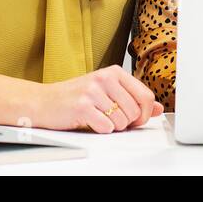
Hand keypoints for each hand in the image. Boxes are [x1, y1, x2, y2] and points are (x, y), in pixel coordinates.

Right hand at [32, 65, 163, 132]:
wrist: (44, 102)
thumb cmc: (76, 97)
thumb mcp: (107, 92)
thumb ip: (133, 98)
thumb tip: (158, 108)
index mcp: (114, 72)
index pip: (145, 95)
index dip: (144, 113)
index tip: (136, 119)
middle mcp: (104, 78)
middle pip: (134, 111)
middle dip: (126, 122)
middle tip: (111, 119)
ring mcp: (92, 91)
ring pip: (121, 121)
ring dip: (112, 127)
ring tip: (99, 118)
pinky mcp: (82, 106)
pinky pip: (106, 127)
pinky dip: (101, 130)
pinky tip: (91, 122)